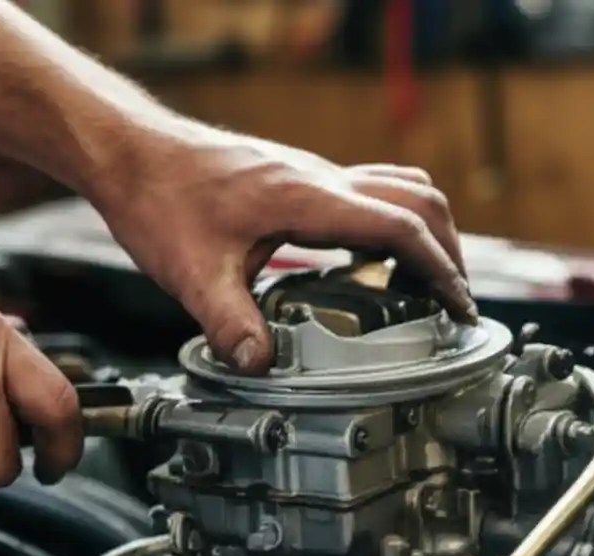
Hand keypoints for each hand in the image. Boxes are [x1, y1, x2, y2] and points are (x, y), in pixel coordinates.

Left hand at [93, 120, 476, 374]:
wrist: (135, 153)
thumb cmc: (160, 197)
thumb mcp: (192, 272)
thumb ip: (230, 323)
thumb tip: (260, 364)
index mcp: (309, 198)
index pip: (403, 227)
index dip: (441, 269)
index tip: (458, 306)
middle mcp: (321, 179)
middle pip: (419, 201)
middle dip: (449, 251)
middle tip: (454, 300)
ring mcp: (314, 175)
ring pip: (400, 188)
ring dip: (425, 231)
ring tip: (427, 281)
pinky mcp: (301, 180)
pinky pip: (369, 192)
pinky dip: (392, 224)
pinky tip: (371, 261)